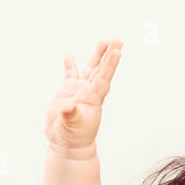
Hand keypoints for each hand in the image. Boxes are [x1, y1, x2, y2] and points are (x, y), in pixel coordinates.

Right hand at [45, 39, 122, 157]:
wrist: (67, 145)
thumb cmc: (72, 138)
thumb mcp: (71, 128)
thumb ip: (71, 116)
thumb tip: (69, 107)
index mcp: (93, 99)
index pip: (103, 78)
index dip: (110, 64)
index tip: (117, 51)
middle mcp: (88, 92)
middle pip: (100, 69)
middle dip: (108, 54)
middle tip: (117, 39)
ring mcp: (79, 91)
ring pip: (90, 69)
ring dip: (97, 55)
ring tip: (104, 40)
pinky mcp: (68, 92)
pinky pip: (71, 75)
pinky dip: (70, 66)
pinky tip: (69, 56)